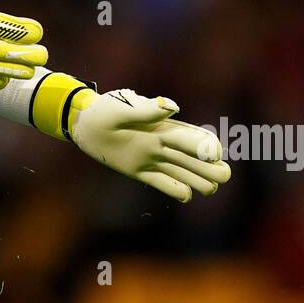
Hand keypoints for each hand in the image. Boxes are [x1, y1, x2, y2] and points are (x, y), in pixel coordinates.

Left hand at [71, 89, 230, 202]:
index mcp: (162, 127)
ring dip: (200, 181)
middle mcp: (163, 144)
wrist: (84, 125)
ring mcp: (153, 159)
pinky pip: (165, 184)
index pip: (194, 138)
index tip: (214, 155)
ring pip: (186, 173)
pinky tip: (185, 195)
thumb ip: (145, 110)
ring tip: (208, 188)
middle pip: (196, 159)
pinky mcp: (141, 172)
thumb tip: (172, 107)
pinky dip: (178, 190)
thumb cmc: (102, 111)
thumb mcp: (121, 107)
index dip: (208, 146)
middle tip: (219, 177)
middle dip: (212, 168)